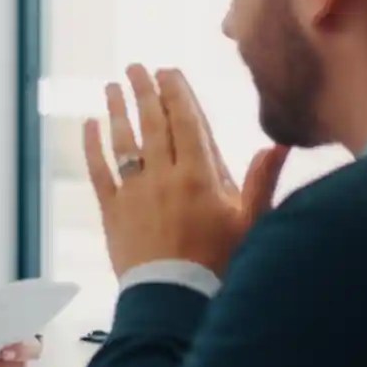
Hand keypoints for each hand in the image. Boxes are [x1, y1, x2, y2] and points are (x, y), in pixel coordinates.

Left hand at [84, 65, 289, 277]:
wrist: (174, 299)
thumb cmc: (218, 264)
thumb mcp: (250, 223)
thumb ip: (263, 181)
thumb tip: (278, 143)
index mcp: (198, 175)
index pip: (185, 122)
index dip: (176, 93)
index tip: (167, 70)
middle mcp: (163, 176)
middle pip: (151, 124)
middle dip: (144, 91)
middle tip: (135, 67)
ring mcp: (134, 192)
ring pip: (122, 141)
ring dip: (116, 110)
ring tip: (111, 86)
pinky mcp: (112, 210)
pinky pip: (98, 171)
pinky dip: (92, 146)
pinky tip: (88, 125)